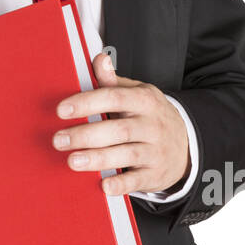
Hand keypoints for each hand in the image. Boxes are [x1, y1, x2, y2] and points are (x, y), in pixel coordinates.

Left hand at [51, 52, 190, 194]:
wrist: (185, 145)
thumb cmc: (150, 117)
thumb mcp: (137, 94)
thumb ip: (113, 81)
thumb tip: (99, 59)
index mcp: (144, 100)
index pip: (114, 98)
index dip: (87, 103)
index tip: (62, 110)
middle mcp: (152, 125)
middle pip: (118, 129)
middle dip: (86, 135)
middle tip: (59, 139)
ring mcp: (156, 151)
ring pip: (127, 154)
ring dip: (98, 158)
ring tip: (72, 161)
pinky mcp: (155, 174)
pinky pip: (137, 179)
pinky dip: (121, 184)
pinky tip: (103, 185)